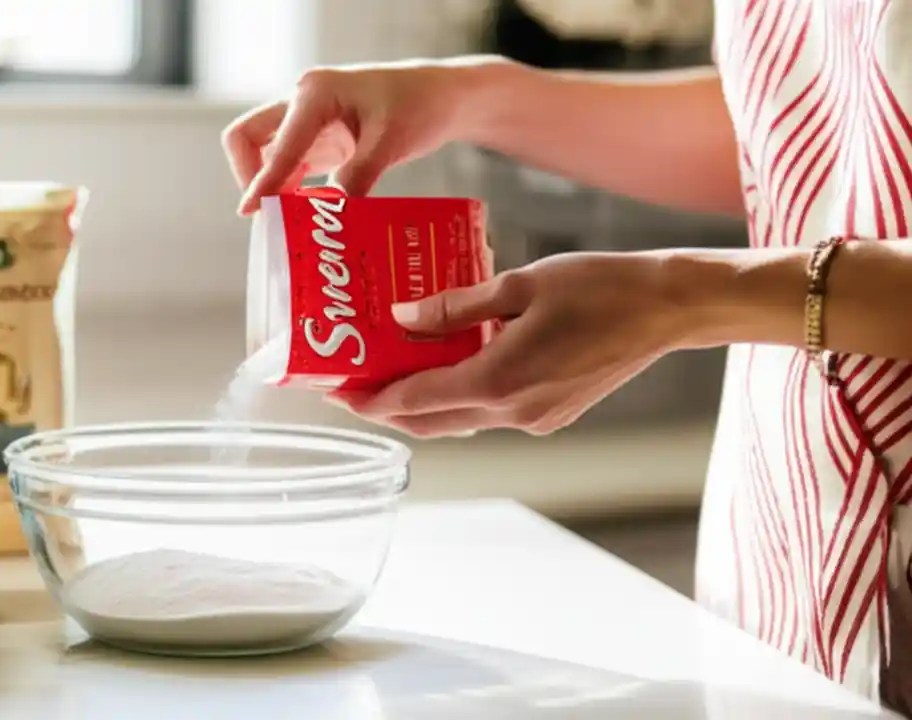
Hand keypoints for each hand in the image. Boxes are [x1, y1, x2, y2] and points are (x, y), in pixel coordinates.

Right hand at [222, 60, 490, 213]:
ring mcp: (306, 121)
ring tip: (287, 222)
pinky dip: (288, 189)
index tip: (250, 212)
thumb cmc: (420, 106)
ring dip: (270, 186)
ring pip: (264, 154)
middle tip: (271, 213)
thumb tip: (330, 214)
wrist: (443, 97)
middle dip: (252, 176)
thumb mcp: (390, 143)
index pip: (276, 144)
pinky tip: (303, 213)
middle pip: (248, 138)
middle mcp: (301, 102)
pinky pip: (287, 166)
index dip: (262, 181)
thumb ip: (357, 177)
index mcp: (315, 93)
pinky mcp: (317, 140)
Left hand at [329, 252, 687, 437]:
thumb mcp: (518, 284)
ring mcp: (535, 418)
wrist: (668, 308)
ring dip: (421, 404)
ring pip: (459, 421)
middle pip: (429, 422)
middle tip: (351, 385)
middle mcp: (513, 411)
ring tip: (390, 373)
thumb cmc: (600, 286)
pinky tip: (447, 366)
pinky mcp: (551, 414)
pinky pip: (489, 413)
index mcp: (499, 380)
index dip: (369, 399)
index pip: (414, 401)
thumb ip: (454, 308)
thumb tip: (401, 319)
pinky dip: (459, 397)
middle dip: (385, 408)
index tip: (335, 391)